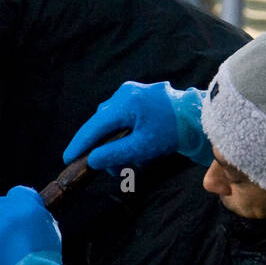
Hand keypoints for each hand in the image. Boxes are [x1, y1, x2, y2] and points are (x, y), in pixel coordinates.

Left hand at [0, 185, 61, 264]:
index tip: (17, 218)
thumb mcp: (49, 227)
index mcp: (24, 203)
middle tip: (9, 239)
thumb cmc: (44, 257)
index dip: (17, 207)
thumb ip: (36, 213)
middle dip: (2, 220)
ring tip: (2, 252)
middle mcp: (4, 210)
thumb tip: (28, 210)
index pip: (16, 193)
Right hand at [63, 81, 209, 171]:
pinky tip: (136, 151)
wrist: (198, 118)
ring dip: (117, 145)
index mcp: (124, 103)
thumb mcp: (140, 148)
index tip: (67, 159)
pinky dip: (126, 135)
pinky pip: (124, 118)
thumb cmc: (172, 132)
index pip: (93, 127)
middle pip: (102, 125)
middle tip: (112, 171)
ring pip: (113, 123)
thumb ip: (113, 155)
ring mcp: (133, 93)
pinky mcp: (140, 96)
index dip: (79, 145)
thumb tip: (92, 160)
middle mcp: (124, 93)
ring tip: (129, 164)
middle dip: (104, 150)